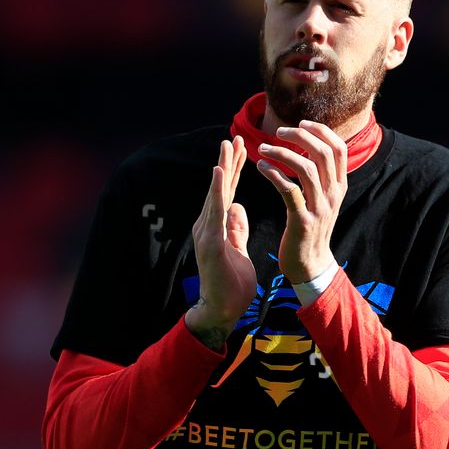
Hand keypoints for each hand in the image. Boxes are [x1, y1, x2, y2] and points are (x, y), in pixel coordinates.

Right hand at [189, 137, 255, 333]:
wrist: (222, 310)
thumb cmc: (230, 284)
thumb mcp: (237, 250)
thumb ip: (235, 229)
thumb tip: (237, 208)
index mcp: (216, 227)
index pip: (227, 194)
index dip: (233, 172)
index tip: (242, 150)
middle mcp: (208, 226)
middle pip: (220, 189)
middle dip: (228, 163)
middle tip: (235, 137)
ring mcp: (207, 233)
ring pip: (216, 195)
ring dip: (222, 169)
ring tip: (227, 146)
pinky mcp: (210, 242)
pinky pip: (215, 212)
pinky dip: (217, 191)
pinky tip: (221, 173)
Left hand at [254, 120, 347, 282]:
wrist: (310, 265)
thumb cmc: (310, 229)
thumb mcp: (324, 200)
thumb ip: (321, 177)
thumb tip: (312, 147)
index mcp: (339, 187)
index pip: (338, 148)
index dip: (321, 131)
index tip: (301, 123)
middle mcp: (333, 195)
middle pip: (322, 153)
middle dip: (299, 136)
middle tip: (278, 132)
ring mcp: (320, 208)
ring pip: (305, 168)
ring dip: (281, 152)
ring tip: (263, 148)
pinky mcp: (303, 221)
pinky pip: (289, 190)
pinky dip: (274, 173)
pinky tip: (261, 167)